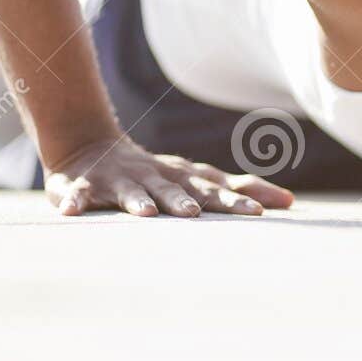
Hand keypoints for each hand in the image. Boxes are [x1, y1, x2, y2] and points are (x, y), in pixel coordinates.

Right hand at [43, 136, 293, 217]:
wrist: (91, 145)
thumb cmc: (155, 172)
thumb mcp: (198, 178)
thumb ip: (240, 189)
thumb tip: (291, 202)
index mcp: (182, 178)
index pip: (214, 188)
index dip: (236, 199)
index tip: (263, 213)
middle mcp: (154, 177)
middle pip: (175, 190)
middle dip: (186, 201)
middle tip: (197, 215)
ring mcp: (120, 180)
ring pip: (130, 191)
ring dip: (138, 201)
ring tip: (146, 214)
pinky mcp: (84, 186)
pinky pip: (79, 195)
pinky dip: (74, 202)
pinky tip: (70, 214)